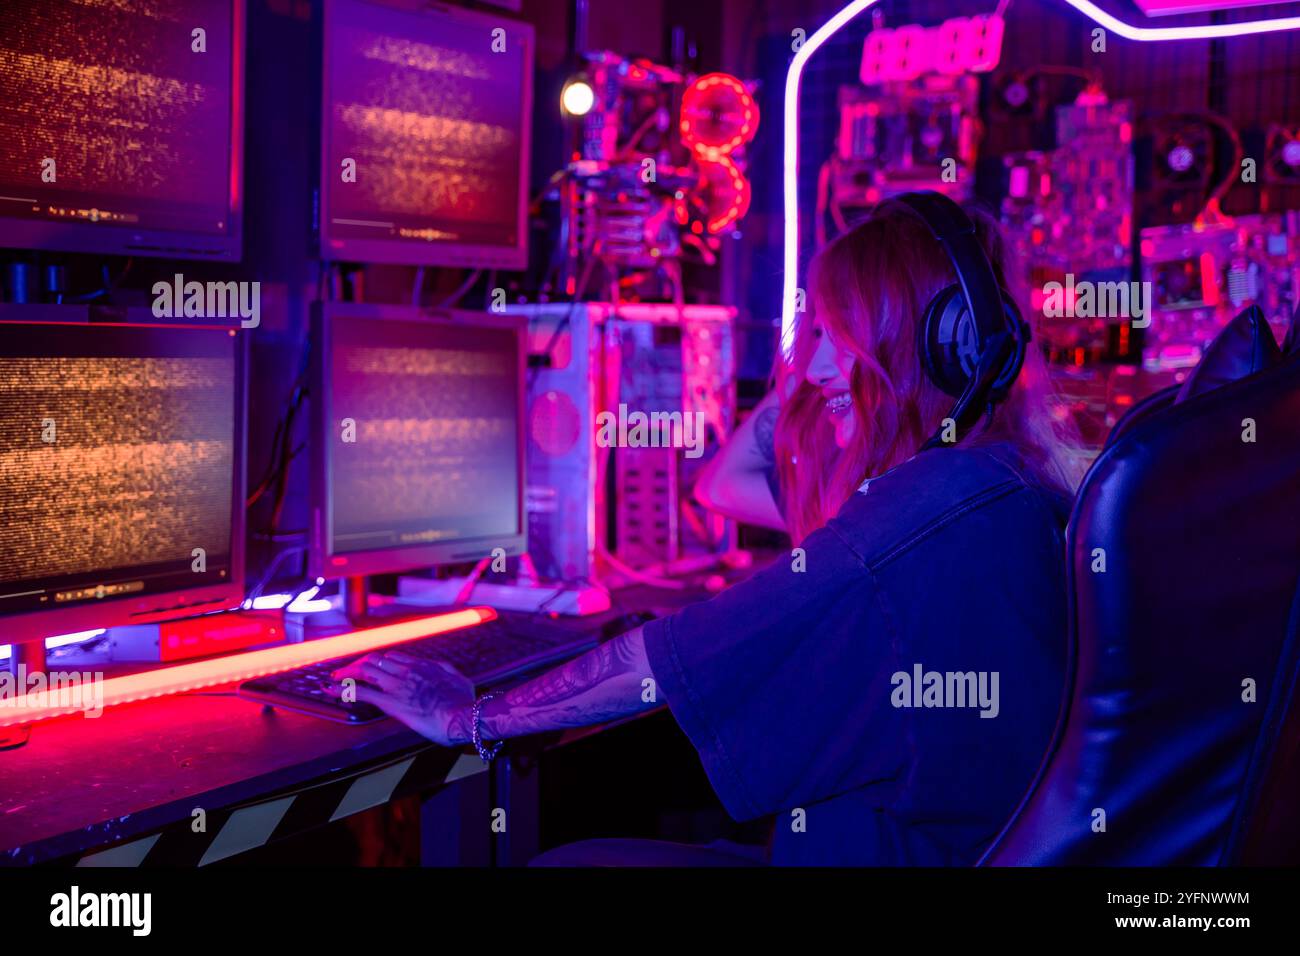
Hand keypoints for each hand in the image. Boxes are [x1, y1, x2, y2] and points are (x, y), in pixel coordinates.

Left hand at [330, 651, 474, 745]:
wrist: (462, 715)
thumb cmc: (464, 702)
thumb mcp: (460, 680)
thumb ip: (447, 671)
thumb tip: (443, 668)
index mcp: (422, 665)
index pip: (393, 657)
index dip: (378, 663)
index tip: (371, 668)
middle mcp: (406, 670)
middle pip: (375, 660)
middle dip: (358, 665)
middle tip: (346, 671)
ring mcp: (396, 684)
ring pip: (365, 670)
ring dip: (347, 673)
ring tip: (335, 678)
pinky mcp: (389, 701)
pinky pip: (359, 691)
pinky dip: (341, 689)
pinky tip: (328, 689)